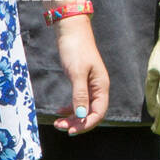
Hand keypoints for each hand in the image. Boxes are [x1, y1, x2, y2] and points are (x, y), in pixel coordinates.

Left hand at [52, 14, 108, 134]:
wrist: (71, 29)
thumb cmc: (75, 48)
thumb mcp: (76, 72)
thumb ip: (80, 95)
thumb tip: (81, 116)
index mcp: (101, 87)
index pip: (98, 113)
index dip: (86, 124)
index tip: (71, 130)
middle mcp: (98, 88)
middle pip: (91, 113)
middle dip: (76, 122)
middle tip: (60, 127)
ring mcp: (90, 84)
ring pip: (84, 108)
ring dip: (72, 117)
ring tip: (58, 122)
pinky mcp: (81, 80)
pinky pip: (78, 100)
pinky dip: (70, 107)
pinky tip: (60, 111)